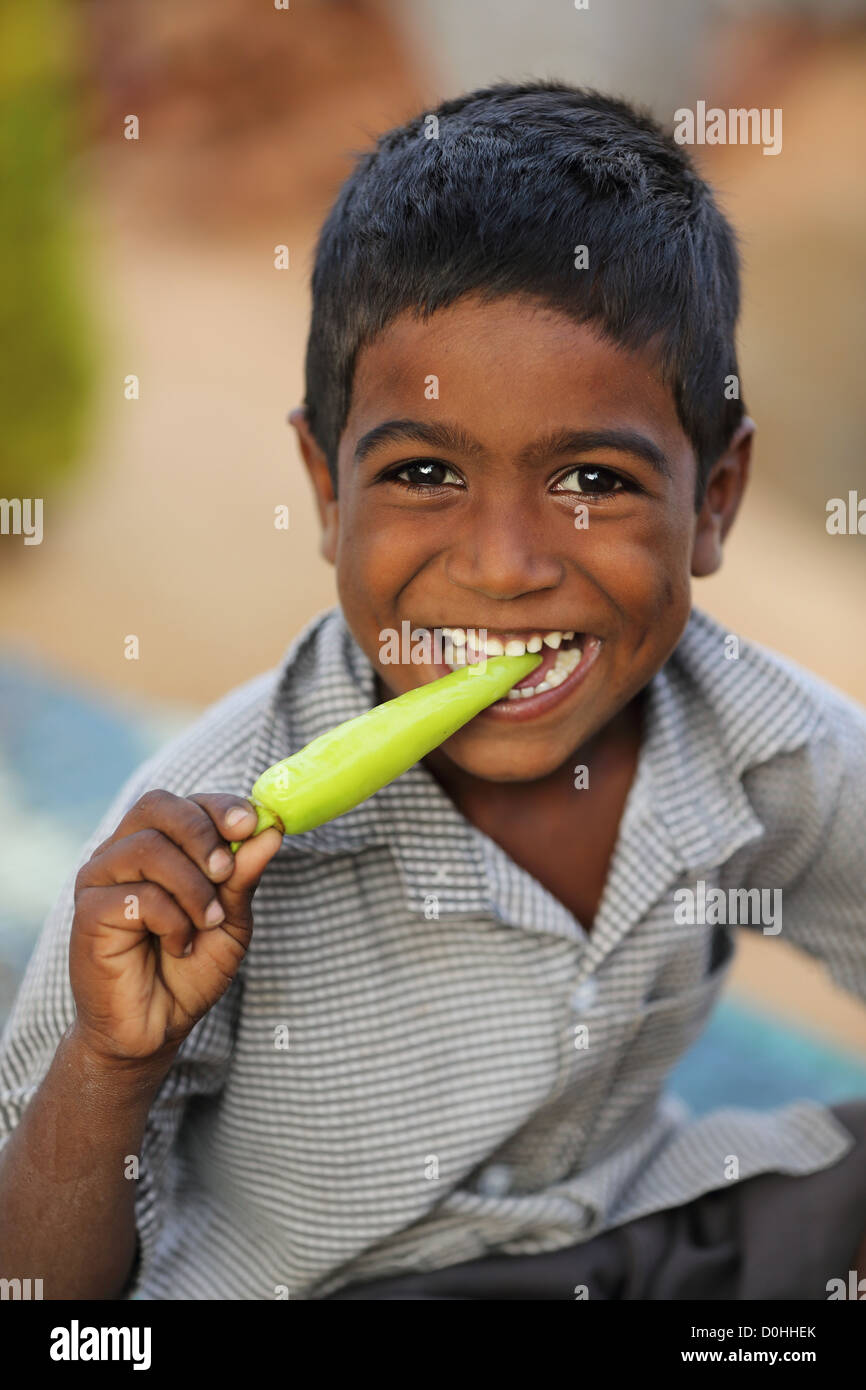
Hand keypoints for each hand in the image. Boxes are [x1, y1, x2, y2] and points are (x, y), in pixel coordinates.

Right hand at [70, 791, 281, 1063]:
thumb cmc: (189, 971)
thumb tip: (270, 831)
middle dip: (202, 832)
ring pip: (150, 847)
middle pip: (157, 805)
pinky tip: (177, 945)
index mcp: (157, 846)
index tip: (251, 823)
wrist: (154, 1029)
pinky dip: (173, 921)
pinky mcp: (88, 911)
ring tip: (207, 922)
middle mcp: (122, 852)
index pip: (184, 803)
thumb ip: (243, 877)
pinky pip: (139, 895)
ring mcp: (100, 878)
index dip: (219, 805)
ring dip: (193, 887)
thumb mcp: (231, 921)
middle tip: (225, 870)